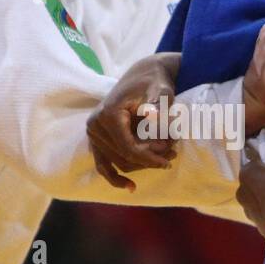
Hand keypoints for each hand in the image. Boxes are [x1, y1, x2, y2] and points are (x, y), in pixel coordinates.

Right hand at [87, 52, 179, 190]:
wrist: (143, 76)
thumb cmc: (154, 83)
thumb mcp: (161, 91)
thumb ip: (158, 103)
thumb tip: (152, 116)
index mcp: (108, 114)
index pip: (128, 148)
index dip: (149, 159)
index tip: (168, 161)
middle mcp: (95, 124)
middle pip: (123, 157)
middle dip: (148, 161)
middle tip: (171, 155)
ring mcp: (93, 133)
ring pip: (117, 163)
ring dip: (140, 166)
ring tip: (164, 160)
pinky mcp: (96, 139)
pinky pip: (103, 164)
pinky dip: (115, 177)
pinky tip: (131, 187)